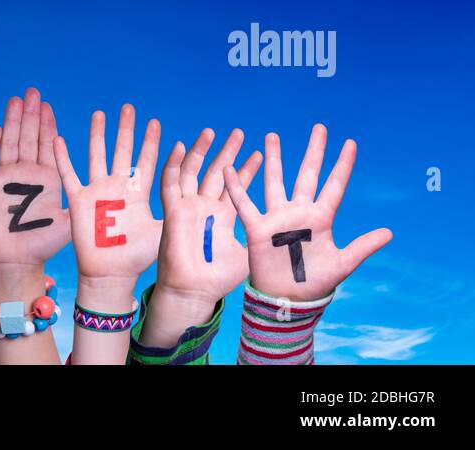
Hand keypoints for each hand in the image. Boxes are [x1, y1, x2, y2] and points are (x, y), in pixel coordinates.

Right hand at [0, 88, 70, 268]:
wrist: (16, 261)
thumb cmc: (44, 245)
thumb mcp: (72, 221)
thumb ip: (84, 202)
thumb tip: (110, 188)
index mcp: (46, 178)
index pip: (47, 144)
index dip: (47, 124)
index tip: (49, 105)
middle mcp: (25, 174)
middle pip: (27, 137)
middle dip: (30, 115)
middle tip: (33, 91)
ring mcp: (4, 178)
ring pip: (9, 143)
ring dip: (13, 121)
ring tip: (16, 100)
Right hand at [53, 104, 162, 284]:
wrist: (111, 274)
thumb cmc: (137, 257)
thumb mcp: (163, 229)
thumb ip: (176, 210)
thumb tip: (202, 199)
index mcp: (137, 193)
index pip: (146, 160)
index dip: (151, 142)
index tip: (155, 122)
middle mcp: (117, 188)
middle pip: (122, 151)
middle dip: (126, 129)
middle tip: (129, 107)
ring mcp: (97, 192)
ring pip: (96, 156)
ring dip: (97, 135)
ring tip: (100, 113)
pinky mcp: (78, 201)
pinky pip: (68, 175)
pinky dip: (62, 158)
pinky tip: (57, 140)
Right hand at [155, 128, 261, 303]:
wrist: (193, 292)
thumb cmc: (219, 279)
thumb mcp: (252, 254)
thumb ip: (271, 241)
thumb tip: (304, 238)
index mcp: (225, 217)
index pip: (238, 186)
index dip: (249, 169)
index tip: (262, 151)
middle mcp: (206, 208)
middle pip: (217, 173)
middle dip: (228, 152)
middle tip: (238, 133)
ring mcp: (189, 207)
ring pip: (193, 171)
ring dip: (201, 151)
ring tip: (211, 132)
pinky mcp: (174, 211)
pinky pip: (170, 183)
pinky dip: (172, 165)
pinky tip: (177, 147)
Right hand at [223, 124, 391, 300]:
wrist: (286, 299)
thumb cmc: (315, 283)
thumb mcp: (343, 263)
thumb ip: (363, 246)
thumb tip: (390, 232)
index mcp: (321, 218)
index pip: (334, 185)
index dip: (343, 165)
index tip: (350, 143)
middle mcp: (300, 213)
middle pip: (307, 174)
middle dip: (313, 151)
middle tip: (319, 128)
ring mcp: (278, 218)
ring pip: (275, 182)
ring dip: (273, 159)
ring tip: (271, 137)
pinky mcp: (257, 229)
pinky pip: (244, 204)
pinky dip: (237, 188)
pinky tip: (230, 169)